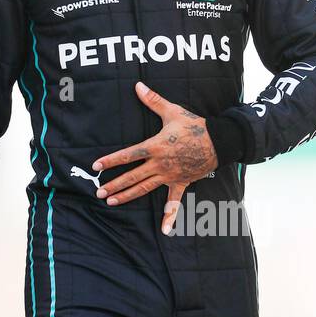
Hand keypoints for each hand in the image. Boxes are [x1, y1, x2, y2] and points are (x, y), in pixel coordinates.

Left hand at [94, 82, 217, 233]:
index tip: (96, 166)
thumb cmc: (195, 126)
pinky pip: (174, 202)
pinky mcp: (181, 183)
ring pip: (145, 188)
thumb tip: (137, 86)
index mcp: (155, 147)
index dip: (111, 160)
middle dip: (114, 184)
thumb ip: (153, 100)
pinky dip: (169, 216)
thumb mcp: (173, 111)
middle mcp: (160, 164)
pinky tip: (164, 230)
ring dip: (127, 195)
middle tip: (98, 192)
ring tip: (112, 202)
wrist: (219, 141)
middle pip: (132, 176)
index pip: (128, 155)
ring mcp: (170, 176)